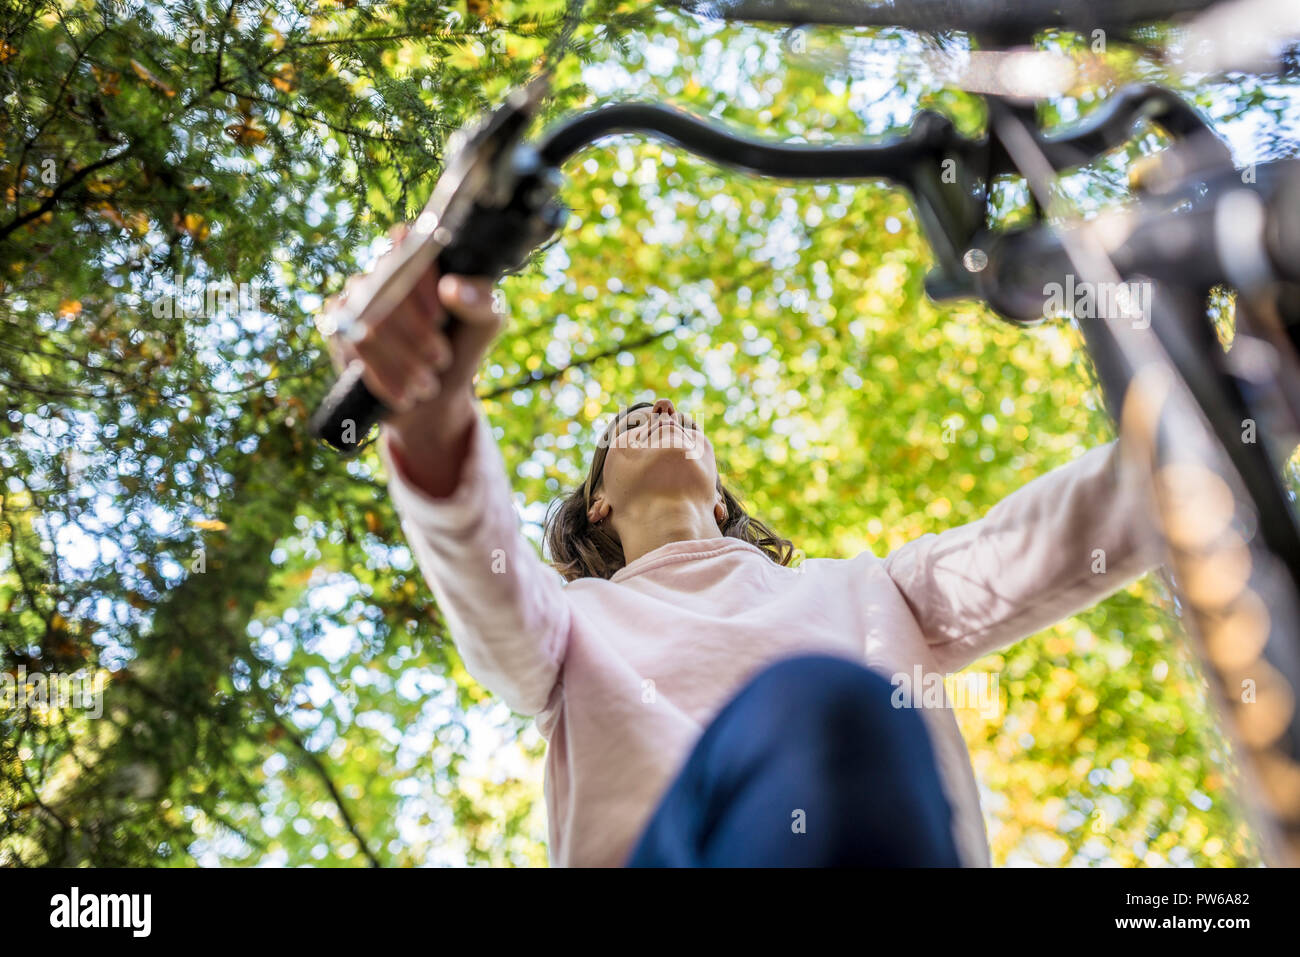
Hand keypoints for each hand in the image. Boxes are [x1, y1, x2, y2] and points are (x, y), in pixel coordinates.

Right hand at [323, 224, 505, 492]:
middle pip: (384, 287)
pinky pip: (350, 345)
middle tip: (440, 360)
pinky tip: (403, 394)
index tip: (440, 318)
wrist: (438, 396)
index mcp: (420, 256)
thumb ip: (480, 301)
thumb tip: (452, 288)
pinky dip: (381, 374)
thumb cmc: (464, 345)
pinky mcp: (338, 327)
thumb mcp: (486, 323)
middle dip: (415, 333)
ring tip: (427, 385)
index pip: (406, 243)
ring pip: (367, 320)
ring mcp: (356, 296)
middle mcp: (383, 269)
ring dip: (401, 360)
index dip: (418, 281)